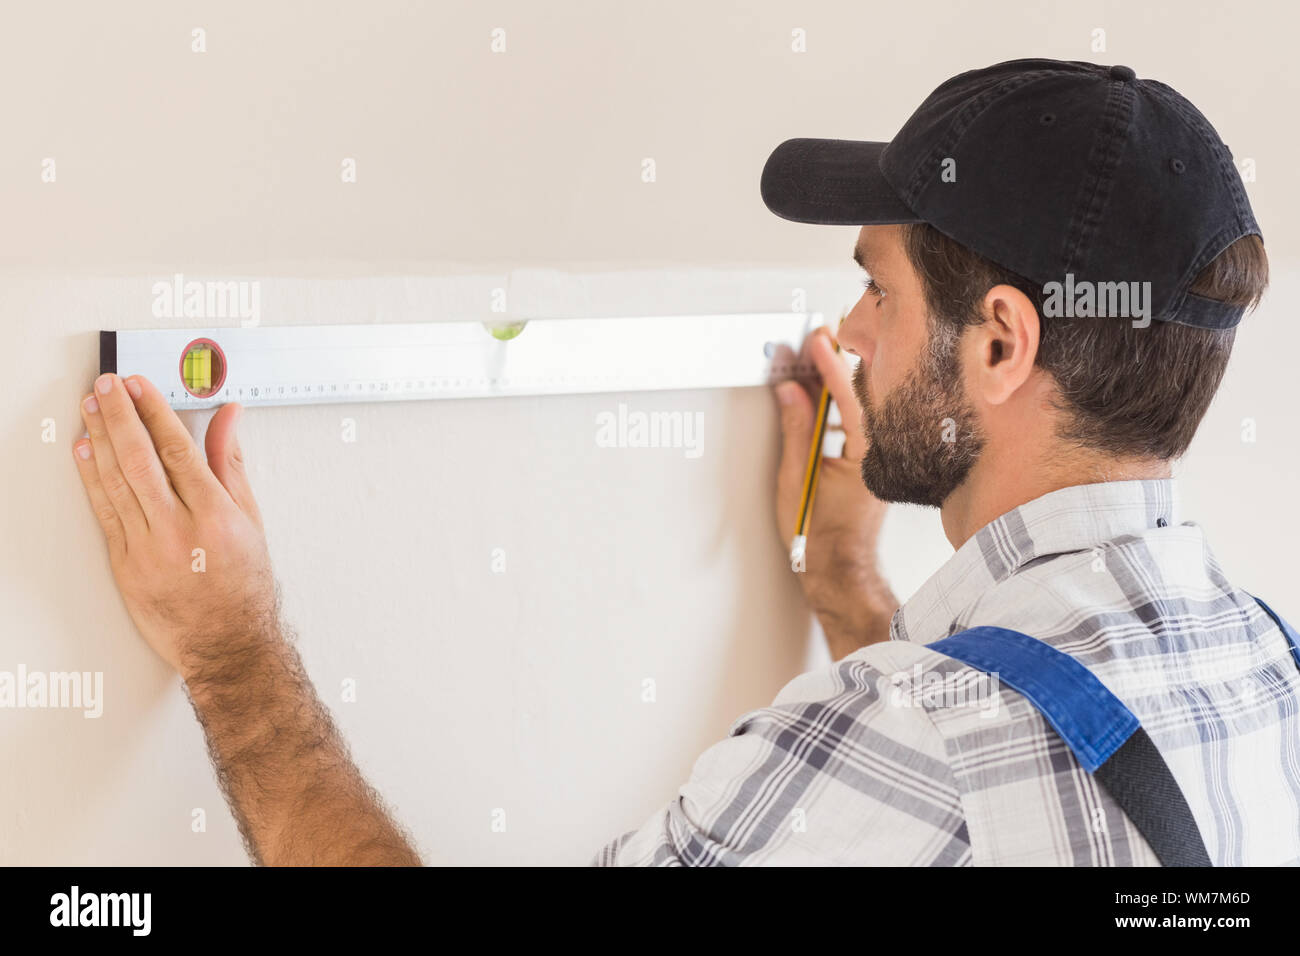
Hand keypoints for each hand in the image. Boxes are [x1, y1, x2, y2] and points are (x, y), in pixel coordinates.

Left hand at [73, 373, 276, 679]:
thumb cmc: (244, 584)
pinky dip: (91, 479)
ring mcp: (147, 549)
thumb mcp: (250, 519)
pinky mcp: (125, 565)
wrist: (226, 643)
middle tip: (106, 385)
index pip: (177, 450)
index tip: (139, 385)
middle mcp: (178, 530)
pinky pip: (104, 512)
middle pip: (139, 460)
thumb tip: (227, 417)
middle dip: (119, 416)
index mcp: (214, 516)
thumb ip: (231, 463)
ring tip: (90, 408)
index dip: (154, 413)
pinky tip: (84, 453)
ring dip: (99, 439)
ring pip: (115, 482)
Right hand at [774, 328, 897, 658]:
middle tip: (817, 338)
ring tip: (817, 361)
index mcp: (866, 454)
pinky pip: (859, 425)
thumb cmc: (819, 536)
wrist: (838, 569)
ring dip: (838, 384)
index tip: (816, 341)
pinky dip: (842, 406)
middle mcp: (879, 453)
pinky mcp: (871, 465)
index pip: (847, 397)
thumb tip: (791, 392)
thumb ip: (796, 429)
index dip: (829, 365)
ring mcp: (878, 459)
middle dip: (837, 365)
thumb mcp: (797, 477)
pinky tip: (826, 398)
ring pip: (861, 409)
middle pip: (860, 396)